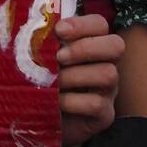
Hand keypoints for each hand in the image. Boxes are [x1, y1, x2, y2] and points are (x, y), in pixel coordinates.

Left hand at [55, 14, 123, 146]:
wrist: (46, 121)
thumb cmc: (46, 83)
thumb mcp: (44, 60)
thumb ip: (44, 44)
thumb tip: (31, 29)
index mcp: (93, 44)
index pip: (99, 24)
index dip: (82, 24)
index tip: (58, 30)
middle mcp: (106, 64)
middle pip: (115, 45)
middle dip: (85, 48)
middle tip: (60, 57)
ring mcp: (109, 90)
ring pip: (108, 74)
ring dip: (76, 76)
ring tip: (56, 81)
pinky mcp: (104, 114)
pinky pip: (97, 103)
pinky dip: (73, 101)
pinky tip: (58, 102)